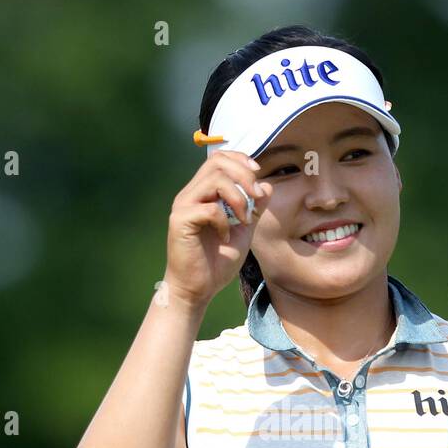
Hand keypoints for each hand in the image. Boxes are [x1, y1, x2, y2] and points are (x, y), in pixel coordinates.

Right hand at [163, 149, 272, 311]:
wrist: (197, 289)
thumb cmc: (216, 262)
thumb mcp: (243, 231)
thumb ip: (254, 208)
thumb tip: (267, 186)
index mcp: (203, 192)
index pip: (219, 159)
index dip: (240, 160)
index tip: (257, 175)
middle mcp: (190, 194)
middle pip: (217, 162)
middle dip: (244, 176)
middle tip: (256, 198)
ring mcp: (184, 206)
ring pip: (214, 180)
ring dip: (238, 198)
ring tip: (244, 220)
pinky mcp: (180, 221)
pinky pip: (209, 208)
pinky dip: (225, 221)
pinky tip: (226, 237)